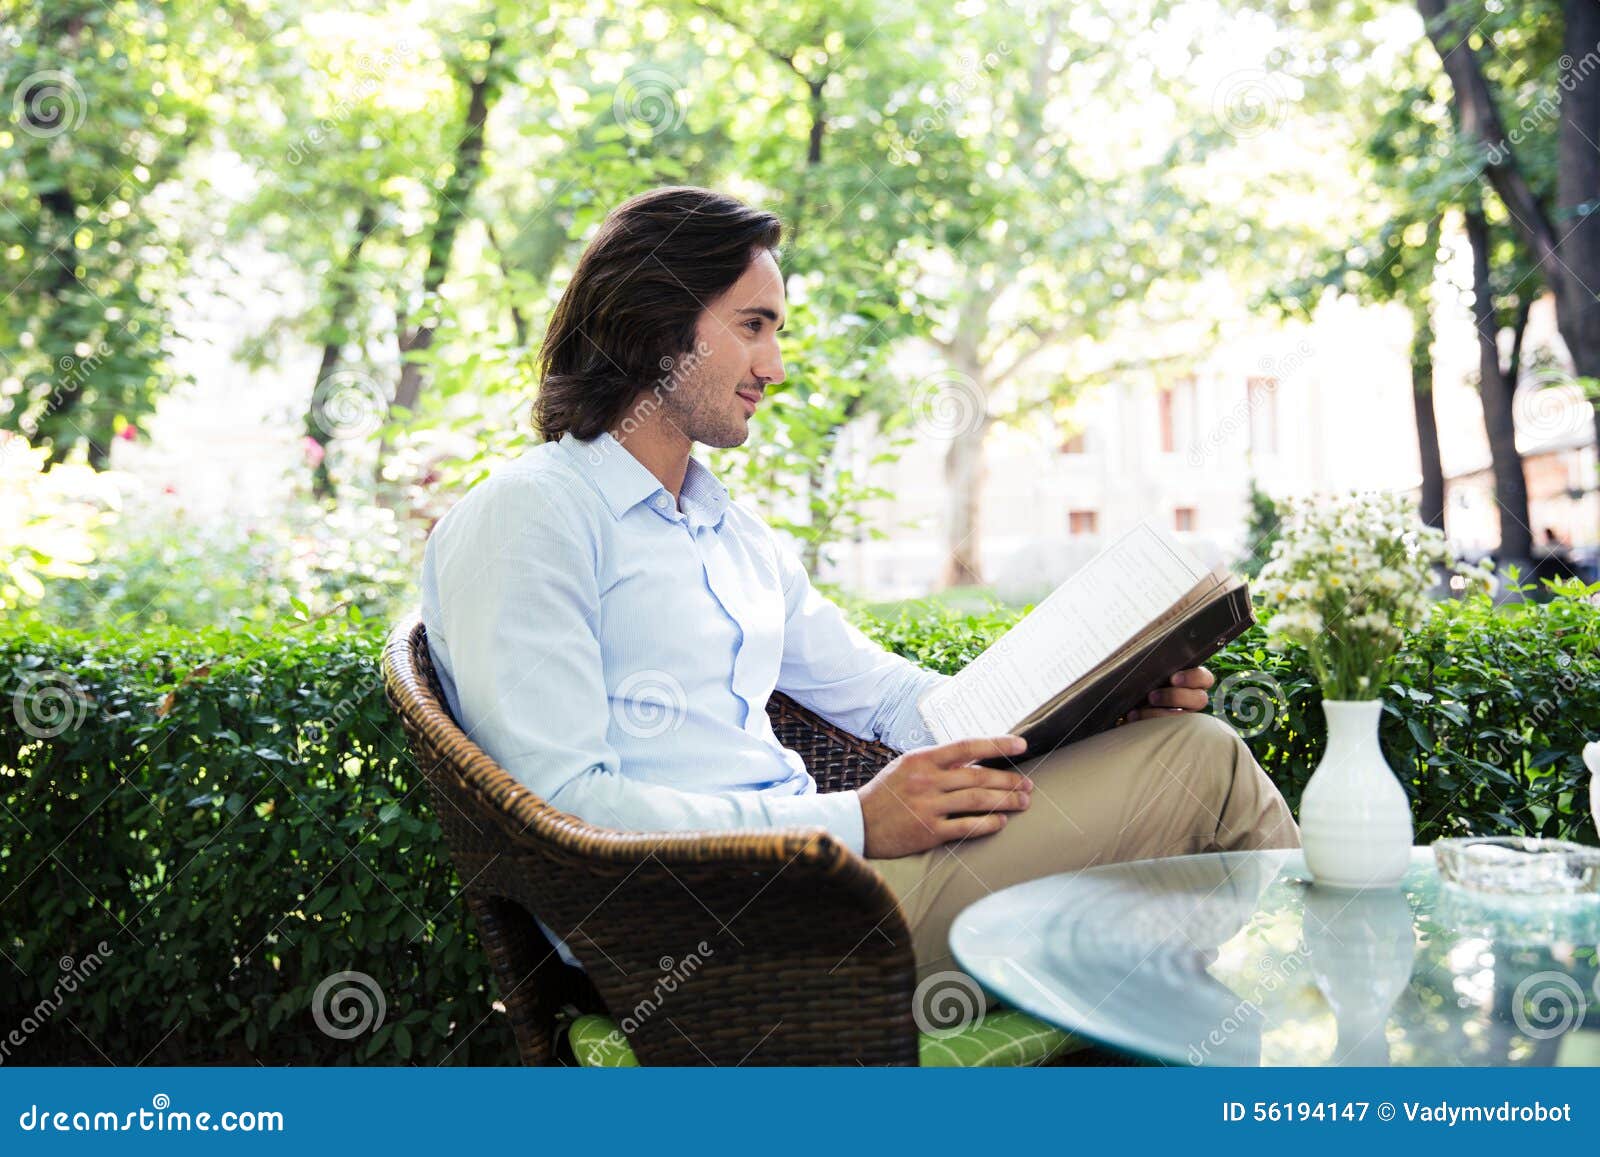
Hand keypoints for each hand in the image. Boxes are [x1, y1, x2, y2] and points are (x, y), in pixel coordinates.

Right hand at [858, 736, 1032, 858]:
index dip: (997, 744)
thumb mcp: (906, 766)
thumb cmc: (886, 793)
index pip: (967, 746)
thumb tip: (974, 758)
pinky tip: (1001, 822)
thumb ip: (937, 762)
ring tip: (1022, 802)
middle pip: (979, 776)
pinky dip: (988, 823)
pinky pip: (967, 826)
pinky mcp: (928, 831)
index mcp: (922, 759)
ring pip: (978, 800)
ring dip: (1006, 801)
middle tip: (1027, 784)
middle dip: (1009, 780)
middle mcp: (927, 780)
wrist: (858, 822)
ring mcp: (928, 806)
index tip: (1021, 745)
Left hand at [1122, 666, 1214, 722]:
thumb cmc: (1142, 682)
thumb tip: (1152, 662)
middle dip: (1175, 697)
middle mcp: (1193, 700)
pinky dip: (1147, 722)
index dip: (1193, 678)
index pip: (1205, 678)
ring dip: (1160, 714)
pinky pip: (1166, 730)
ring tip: (1138, 711)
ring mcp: (1185, 716)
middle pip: (1200, 699)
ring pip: (1184, 718)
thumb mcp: (1150, 673)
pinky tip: (1132, 718)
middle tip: (1152, 697)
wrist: (1129, 702)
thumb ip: (1157, 668)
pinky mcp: (1172, 729)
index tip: (1174, 679)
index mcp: (1192, 682)